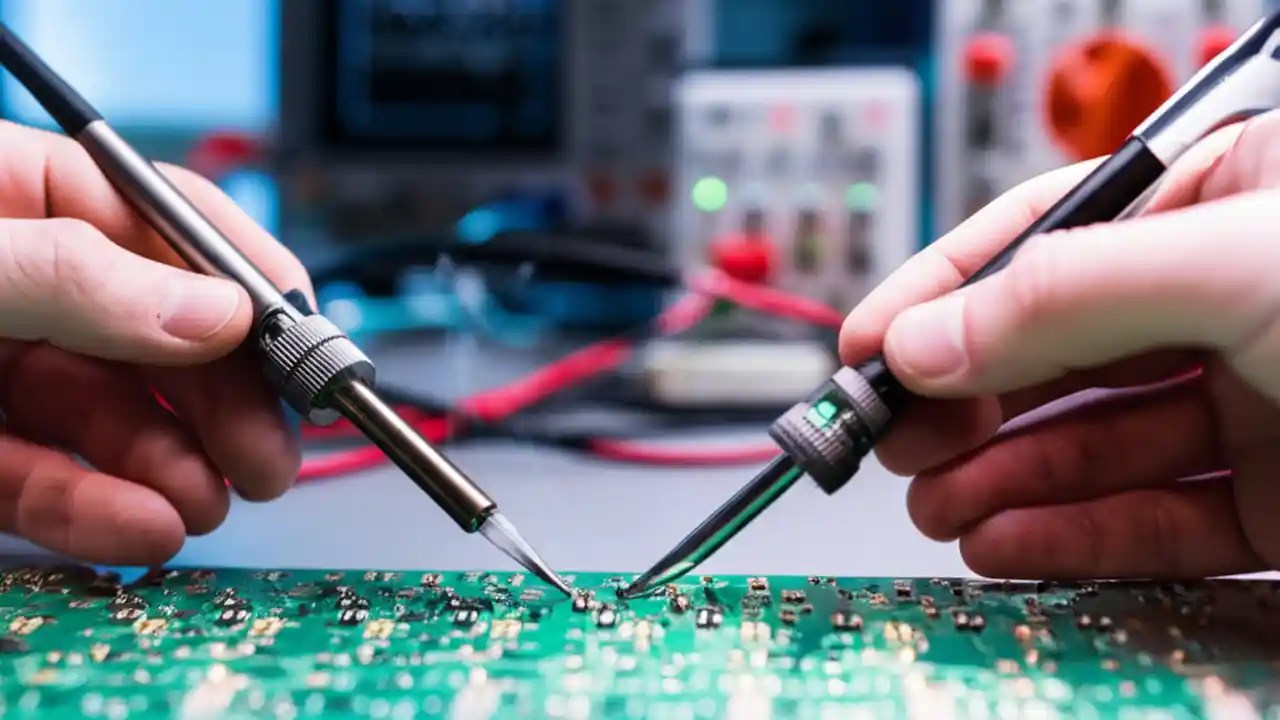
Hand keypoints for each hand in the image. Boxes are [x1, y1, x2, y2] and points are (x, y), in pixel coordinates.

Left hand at [0, 122, 309, 565]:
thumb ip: (78, 279)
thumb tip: (215, 314)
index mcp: (20, 196)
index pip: (166, 225)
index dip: (246, 283)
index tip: (303, 344)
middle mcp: (23, 283)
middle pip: (160, 336)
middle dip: (227, 401)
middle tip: (271, 454)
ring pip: (116, 418)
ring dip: (176, 467)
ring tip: (211, 503)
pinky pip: (49, 481)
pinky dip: (101, 512)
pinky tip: (145, 529)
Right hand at [841, 110, 1279, 578]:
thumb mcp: (1233, 264)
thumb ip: (1066, 296)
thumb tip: (929, 339)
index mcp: (1219, 202)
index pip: (1043, 240)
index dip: (940, 294)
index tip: (863, 346)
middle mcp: (1223, 303)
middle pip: (1053, 355)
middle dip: (960, 404)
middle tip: (891, 441)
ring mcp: (1252, 405)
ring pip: (1093, 449)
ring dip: (999, 483)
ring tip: (934, 508)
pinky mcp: (1276, 503)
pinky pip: (1154, 524)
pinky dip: (1071, 539)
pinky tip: (1004, 544)